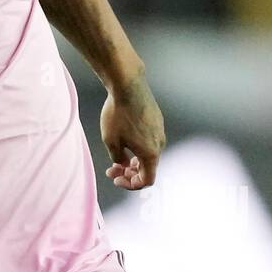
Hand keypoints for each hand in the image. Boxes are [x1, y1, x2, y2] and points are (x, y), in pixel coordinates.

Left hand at [101, 74, 165, 189]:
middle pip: (147, 167)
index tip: (116, 179)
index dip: (131, 185)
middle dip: (129, 172)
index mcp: (151, 154)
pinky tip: (124, 138)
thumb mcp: (111, 141)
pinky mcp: (157, 120)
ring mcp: (160, 131)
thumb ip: (118, 158)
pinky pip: (149, 140)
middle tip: (112, 169)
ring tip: (117, 155)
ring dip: (133, 159)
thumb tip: (123, 164)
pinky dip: (138, 145)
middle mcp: (160, 144)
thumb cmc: (118, 114)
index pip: (146, 180)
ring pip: (148, 153)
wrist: (128, 86)